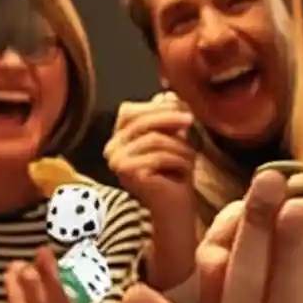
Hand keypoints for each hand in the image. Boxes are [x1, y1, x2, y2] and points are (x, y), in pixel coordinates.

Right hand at [103, 93, 196, 211]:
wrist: (175, 209)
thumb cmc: (174, 174)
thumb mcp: (172, 139)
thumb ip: (167, 117)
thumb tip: (167, 94)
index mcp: (118, 138)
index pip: (129, 111)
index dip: (155, 107)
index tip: (181, 108)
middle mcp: (111, 149)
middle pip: (141, 121)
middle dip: (170, 118)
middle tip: (191, 121)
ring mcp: (117, 161)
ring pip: (153, 139)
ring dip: (179, 146)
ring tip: (191, 157)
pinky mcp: (128, 173)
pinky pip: (157, 155)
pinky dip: (177, 159)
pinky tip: (186, 169)